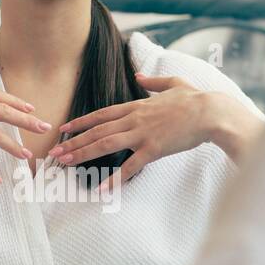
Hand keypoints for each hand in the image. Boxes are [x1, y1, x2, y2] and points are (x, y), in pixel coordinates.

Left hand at [49, 74, 264, 192]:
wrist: (211, 112)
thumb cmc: (195, 99)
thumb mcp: (173, 83)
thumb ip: (153, 81)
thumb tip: (140, 77)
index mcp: (137, 105)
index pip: (101, 113)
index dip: (81, 121)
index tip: (64, 128)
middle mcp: (134, 119)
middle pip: (97, 130)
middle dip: (73, 142)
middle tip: (54, 152)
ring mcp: (143, 134)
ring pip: (105, 144)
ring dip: (82, 154)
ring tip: (65, 163)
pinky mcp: (154, 149)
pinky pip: (130, 166)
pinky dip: (115, 178)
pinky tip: (102, 188)